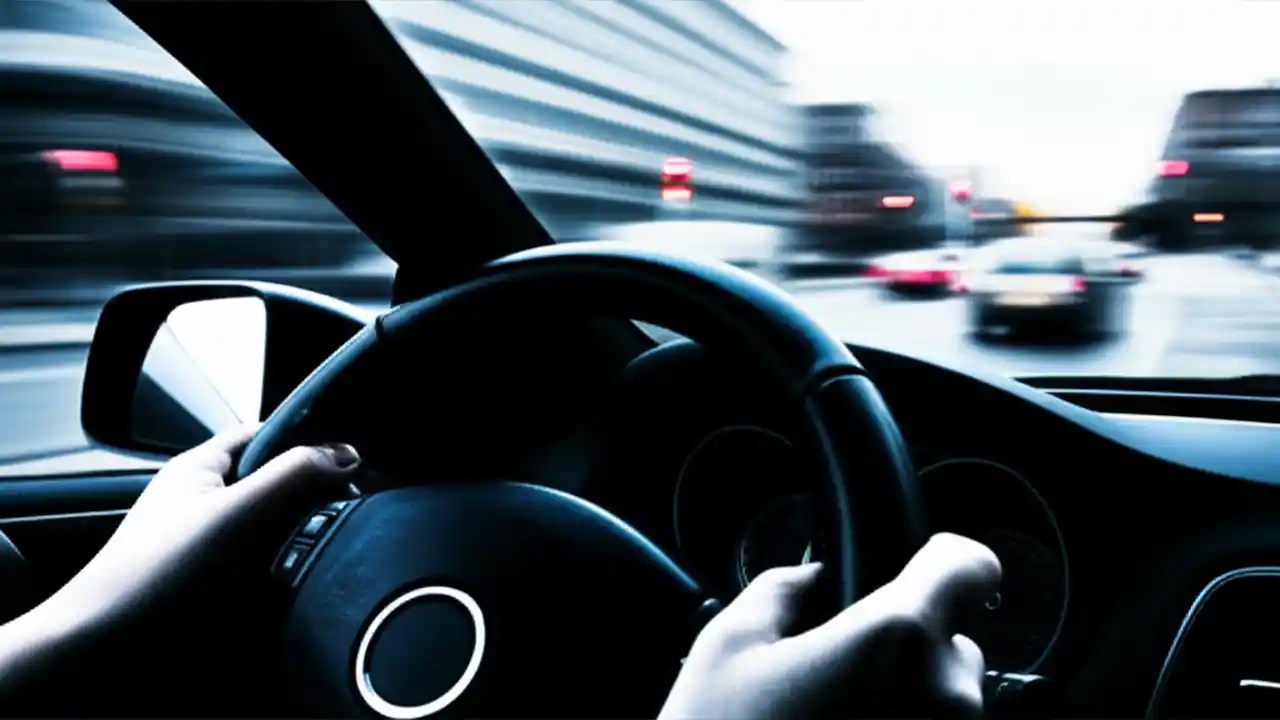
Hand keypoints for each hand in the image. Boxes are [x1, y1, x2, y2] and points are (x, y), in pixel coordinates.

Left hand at [0, 425, 360, 712]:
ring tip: (312, 554)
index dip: (303, 437)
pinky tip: (288, 588)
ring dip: (293, 542)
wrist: (103, 646)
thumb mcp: (234, 512)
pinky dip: (278, 577)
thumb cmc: (151, 574)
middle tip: (335, 511)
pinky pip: (258, 570)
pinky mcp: (206, 584)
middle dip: (305, 497)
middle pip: (271, 483)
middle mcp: (200, 500)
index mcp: (199, 467)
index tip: (344, 455)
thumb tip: (348, 454)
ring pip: (268, 530)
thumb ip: (292, 477)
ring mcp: (202, 543)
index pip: (262, 432)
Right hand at [659, 533, 1000, 718]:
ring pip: (942, 701)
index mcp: (896, 639)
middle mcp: (944, 700)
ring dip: (900, 701)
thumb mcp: (729, 642)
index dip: (939, 559)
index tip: (916, 569)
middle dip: (900, 647)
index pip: (970, 566)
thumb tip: (816, 582)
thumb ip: (787, 586)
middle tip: (831, 676)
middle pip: (950, 642)